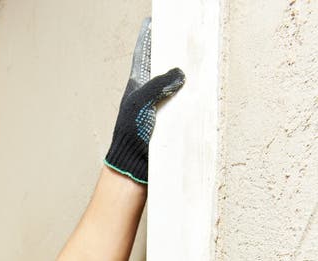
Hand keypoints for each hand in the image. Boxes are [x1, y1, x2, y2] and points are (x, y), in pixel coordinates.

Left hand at [105, 18, 184, 183]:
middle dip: (171, 54)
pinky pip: (183, 107)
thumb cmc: (130, 134)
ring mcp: (159, 109)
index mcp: (136, 86)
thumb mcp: (140, 103)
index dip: (147, 39)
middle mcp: (147, 96)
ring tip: (197, 61)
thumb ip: (158, 84)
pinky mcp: (169, 124)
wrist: (134, 166)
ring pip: (175, 88)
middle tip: (183, 39)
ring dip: (185, 78)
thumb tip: (180, 73)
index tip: (152, 23)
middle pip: (162, 69)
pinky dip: (192, 99)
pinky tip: (201, 92)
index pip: (142, 56)